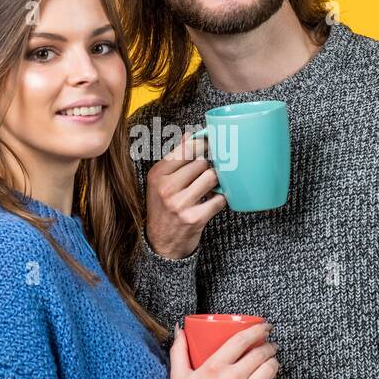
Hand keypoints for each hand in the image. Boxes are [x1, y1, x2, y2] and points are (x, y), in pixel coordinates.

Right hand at [144, 132, 225, 259]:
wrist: (161, 243)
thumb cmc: (164, 208)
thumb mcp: (162, 182)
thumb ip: (176, 158)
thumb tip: (190, 135)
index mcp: (157, 175)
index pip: (186, 149)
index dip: (203, 144)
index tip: (211, 144)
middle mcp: (166, 188)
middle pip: (201, 162)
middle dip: (208, 166)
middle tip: (207, 173)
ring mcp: (180, 204)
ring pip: (211, 177)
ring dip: (215, 182)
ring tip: (209, 188)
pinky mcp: (194, 218)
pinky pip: (219, 199)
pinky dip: (220, 199)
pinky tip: (213, 201)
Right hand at [169, 322, 279, 378]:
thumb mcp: (178, 374)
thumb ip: (179, 350)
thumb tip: (180, 330)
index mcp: (215, 366)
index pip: (242, 340)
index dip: (257, 330)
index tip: (264, 327)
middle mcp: (233, 378)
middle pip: (260, 354)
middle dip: (269, 346)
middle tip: (270, 345)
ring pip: (270, 371)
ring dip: (273, 363)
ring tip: (272, 362)